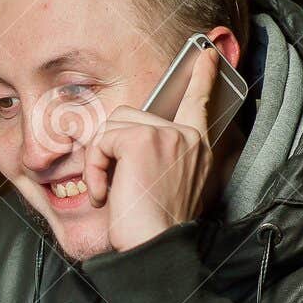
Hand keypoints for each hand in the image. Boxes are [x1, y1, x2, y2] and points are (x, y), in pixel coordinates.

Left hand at [83, 48, 216, 251]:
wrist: (157, 248)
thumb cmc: (156, 229)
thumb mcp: (169, 189)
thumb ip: (162, 160)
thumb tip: (131, 146)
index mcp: (197, 147)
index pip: (199, 103)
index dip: (202, 78)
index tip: (207, 55)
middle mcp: (185, 136)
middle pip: (131, 118)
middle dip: (111, 150)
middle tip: (113, 187)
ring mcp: (165, 135)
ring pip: (112, 128)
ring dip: (100, 162)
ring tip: (110, 192)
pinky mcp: (140, 140)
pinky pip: (101, 143)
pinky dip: (94, 170)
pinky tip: (106, 195)